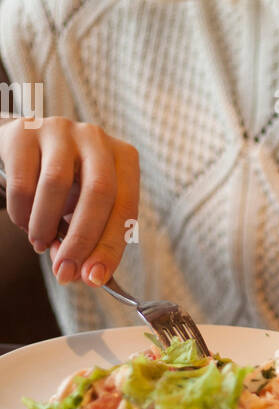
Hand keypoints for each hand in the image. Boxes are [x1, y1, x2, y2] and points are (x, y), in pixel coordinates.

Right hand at [0, 116, 138, 286]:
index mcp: (123, 158)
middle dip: (81, 239)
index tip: (94, 278)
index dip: (111, 246)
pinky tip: (25, 222)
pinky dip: (22, 212)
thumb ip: (88, 237)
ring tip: (39, 243)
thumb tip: (82, 274)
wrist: (23, 148)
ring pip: (56, 184)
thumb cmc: (65, 184)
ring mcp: (61, 130)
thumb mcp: (84, 206)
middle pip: (99, 192)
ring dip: (45, 225)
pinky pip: (23, 182)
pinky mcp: (25, 132)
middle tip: (65, 272)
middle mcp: (97, 138)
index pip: (126, 206)